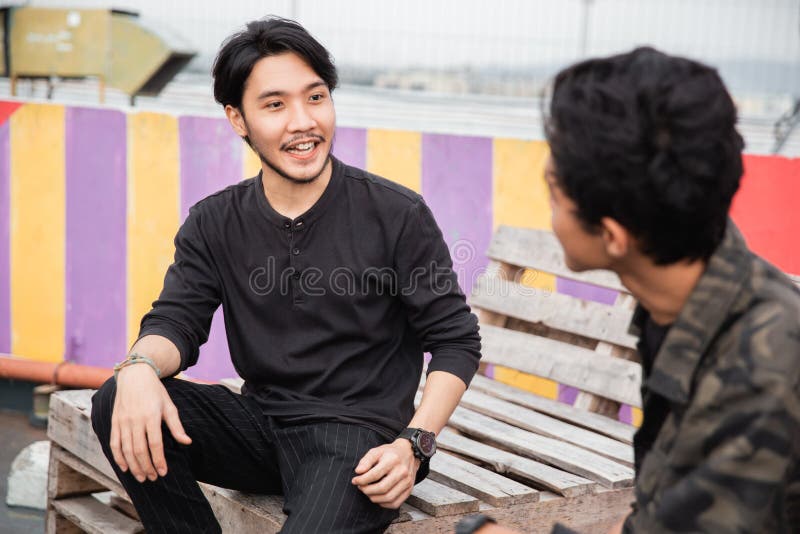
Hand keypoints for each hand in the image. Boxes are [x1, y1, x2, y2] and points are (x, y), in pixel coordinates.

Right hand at [110, 364, 191, 482]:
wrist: (134, 375)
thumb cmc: (155, 392)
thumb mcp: (169, 406)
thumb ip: (176, 426)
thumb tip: (187, 442)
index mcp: (151, 416)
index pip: (155, 444)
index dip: (159, 460)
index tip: (163, 472)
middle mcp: (135, 420)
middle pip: (139, 450)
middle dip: (146, 467)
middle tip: (153, 478)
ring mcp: (122, 421)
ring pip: (126, 450)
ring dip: (133, 466)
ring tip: (141, 477)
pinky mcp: (114, 422)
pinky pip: (114, 444)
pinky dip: (118, 457)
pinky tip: (125, 468)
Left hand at [352, 438, 419, 508]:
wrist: (408, 453)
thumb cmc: (390, 453)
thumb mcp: (377, 451)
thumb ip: (366, 461)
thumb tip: (358, 472)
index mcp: (393, 460)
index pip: (375, 475)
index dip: (362, 480)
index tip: (355, 480)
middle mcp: (402, 471)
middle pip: (382, 488)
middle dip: (367, 490)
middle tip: (361, 487)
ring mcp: (407, 482)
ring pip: (388, 498)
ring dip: (374, 498)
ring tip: (368, 492)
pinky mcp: (409, 490)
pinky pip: (395, 504)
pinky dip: (384, 504)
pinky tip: (378, 497)